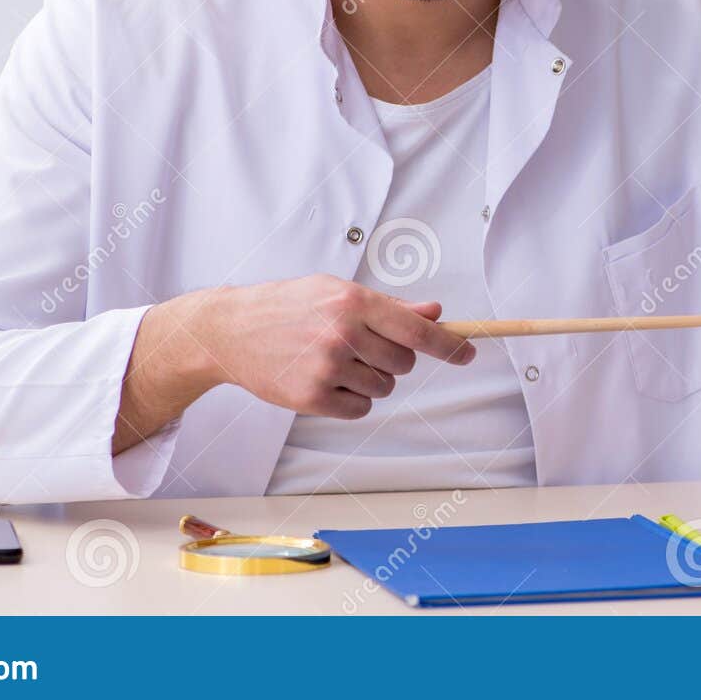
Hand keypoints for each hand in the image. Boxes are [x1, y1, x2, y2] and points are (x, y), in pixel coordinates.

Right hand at [199, 273, 477, 417]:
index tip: (469, 354)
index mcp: (354, 302)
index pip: (417, 330)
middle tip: (361, 346)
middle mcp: (344, 333)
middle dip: (392, 359)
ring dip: (369, 379)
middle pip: (404, 363)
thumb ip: (389, 306)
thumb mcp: (336, 291)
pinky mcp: (312, 397)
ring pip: (383, 387)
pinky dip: (351, 399)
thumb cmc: (287, 306)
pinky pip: (359, 408)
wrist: (231, 330)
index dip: (449, 346)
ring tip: (334, 360)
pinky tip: (325, 379)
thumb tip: (434, 312)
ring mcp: (328, 367)